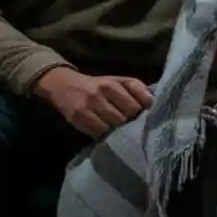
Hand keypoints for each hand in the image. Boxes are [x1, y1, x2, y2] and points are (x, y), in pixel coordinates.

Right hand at [34, 67, 153, 138]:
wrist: (64, 85)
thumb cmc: (97, 86)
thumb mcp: (117, 81)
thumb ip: (136, 89)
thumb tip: (153, 102)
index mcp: (116, 82)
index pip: (140, 102)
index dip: (142, 111)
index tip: (140, 114)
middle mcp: (104, 91)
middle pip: (129, 114)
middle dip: (130, 121)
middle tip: (126, 123)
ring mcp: (91, 104)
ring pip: (115, 125)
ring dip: (117, 129)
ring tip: (115, 128)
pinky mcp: (79, 118)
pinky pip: (99, 133)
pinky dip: (103, 134)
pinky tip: (103, 131)